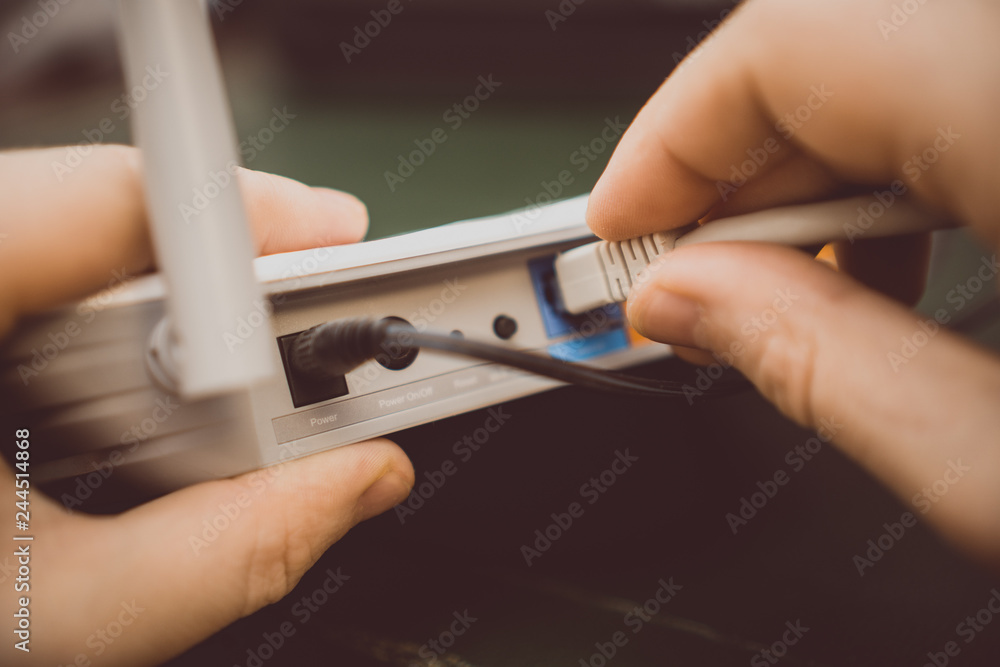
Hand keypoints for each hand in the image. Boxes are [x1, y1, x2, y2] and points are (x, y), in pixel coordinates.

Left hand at [0, 146, 413, 664]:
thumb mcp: (47, 624)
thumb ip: (230, 554)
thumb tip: (355, 481)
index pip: (110, 199)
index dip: (250, 215)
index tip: (336, 240)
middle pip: (86, 215)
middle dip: (207, 276)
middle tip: (278, 345)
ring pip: (48, 237)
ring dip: (139, 301)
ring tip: (174, 391)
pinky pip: (16, 266)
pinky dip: (74, 311)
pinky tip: (89, 385)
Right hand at [588, 0, 999, 564]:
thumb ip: (829, 371)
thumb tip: (684, 301)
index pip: (788, 49)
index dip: (667, 141)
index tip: (611, 231)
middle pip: (831, 46)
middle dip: (726, 173)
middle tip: (680, 283)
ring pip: (891, 56)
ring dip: (810, 169)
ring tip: (787, 289)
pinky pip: (951, 78)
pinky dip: (893, 153)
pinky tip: (891, 246)